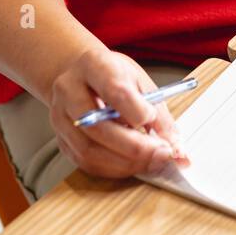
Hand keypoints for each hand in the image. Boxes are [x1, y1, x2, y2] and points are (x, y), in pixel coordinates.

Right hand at [48, 48, 190, 180]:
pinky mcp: (61, 140)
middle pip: (98, 126)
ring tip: (150, 160)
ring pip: (89, 150)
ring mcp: (60, 117)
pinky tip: (132, 164)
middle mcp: (69, 91)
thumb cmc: (111, 75)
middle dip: (135, 147)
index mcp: (93, 65)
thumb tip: (175, 144)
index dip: (137, 110)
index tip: (153, 120)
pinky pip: (86, 163)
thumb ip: (157, 110)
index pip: (113, 90)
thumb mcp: (138, 79)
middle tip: (161, 153)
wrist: (78, 74)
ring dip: (125, 163)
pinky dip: (113, 169)